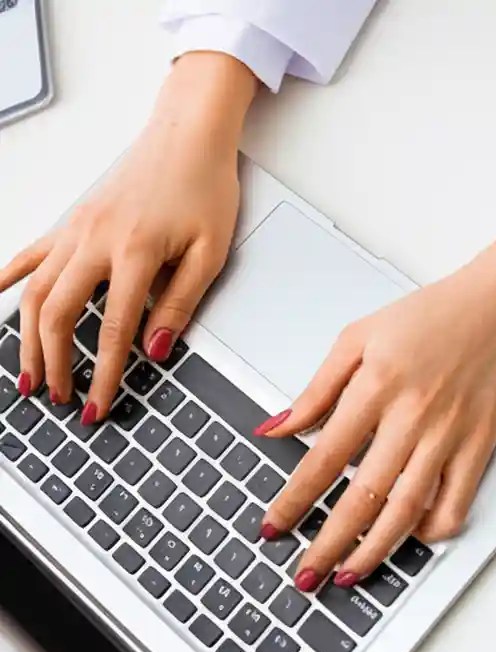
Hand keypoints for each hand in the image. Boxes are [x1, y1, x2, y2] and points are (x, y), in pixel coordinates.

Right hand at [0, 52, 256, 421]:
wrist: (188, 136)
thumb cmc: (205, 188)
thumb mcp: (211, 252)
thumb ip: (181, 302)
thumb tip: (156, 350)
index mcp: (136, 252)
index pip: (114, 329)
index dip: (105, 374)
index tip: (100, 406)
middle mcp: (95, 240)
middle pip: (57, 313)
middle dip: (54, 362)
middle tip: (60, 397)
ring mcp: (77, 229)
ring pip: (36, 289)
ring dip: (28, 335)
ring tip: (30, 373)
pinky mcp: (73, 220)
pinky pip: (32, 253)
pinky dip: (10, 278)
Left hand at [258, 199, 495, 590]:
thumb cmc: (433, 315)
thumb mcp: (359, 336)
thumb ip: (317, 388)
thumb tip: (275, 429)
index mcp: (376, 384)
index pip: (324, 458)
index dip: (294, 500)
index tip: (273, 528)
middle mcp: (413, 414)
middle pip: (363, 496)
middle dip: (328, 543)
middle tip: (305, 574)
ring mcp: (450, 433)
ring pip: (408, 508)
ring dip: (375, 549)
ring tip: (349, 574)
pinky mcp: (480, 443)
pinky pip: (457, 501)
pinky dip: (433, 528)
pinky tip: (412, 539)